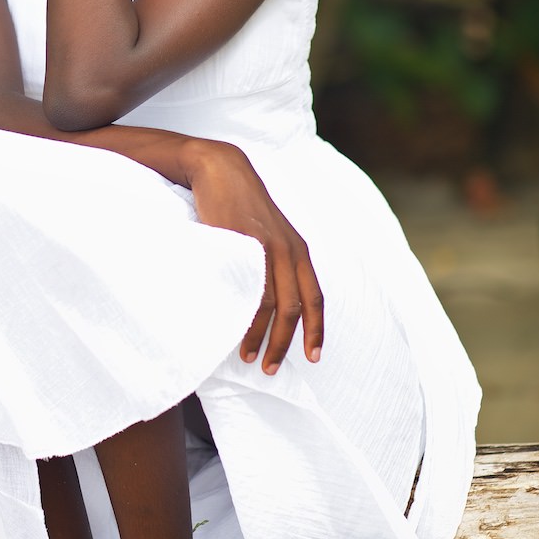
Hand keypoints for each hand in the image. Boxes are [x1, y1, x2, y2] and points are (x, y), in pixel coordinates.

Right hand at [181, 138, 323, 373]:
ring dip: (260, 336)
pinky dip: (244, 315)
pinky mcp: (243, 244)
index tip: (313, 357)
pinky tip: (235, 329)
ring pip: (270, 304)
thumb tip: (271, 302)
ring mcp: (266, 247)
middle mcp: (289, 250)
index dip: (316, 330)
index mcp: (299, 250)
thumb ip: (275, 262)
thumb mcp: (268, 232)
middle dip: (284, 344)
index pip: (315, 297)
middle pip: (293, 309)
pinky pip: (248, 288)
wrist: (221, 170)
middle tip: (271, 368)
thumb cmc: (240, 205)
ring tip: (249, 356)